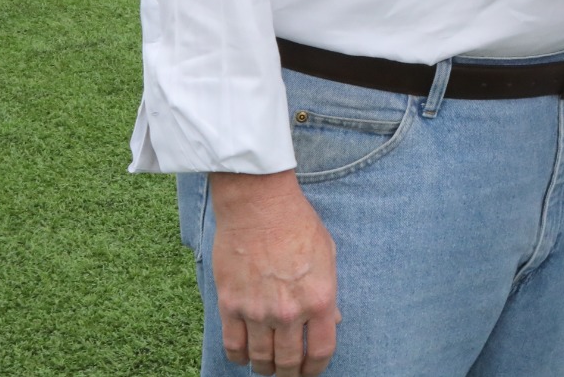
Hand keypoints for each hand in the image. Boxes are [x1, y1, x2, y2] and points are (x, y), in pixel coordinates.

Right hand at [208, 170, 339, 375]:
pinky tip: (244, 356)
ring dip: (264, 367)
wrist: (259, 204)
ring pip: (260, 358)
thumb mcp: (328, 255)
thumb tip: (332, 321)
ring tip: (267, 365)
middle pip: (289, 361)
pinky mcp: (231, 304)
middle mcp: (290, 311)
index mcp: (320, 299)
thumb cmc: (297, 223)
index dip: (317, 368)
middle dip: (290, 373)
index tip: (312, 370)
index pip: (322, 350)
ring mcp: (258, 310)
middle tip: (288, 372)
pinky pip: (233, 345)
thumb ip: (328, 293)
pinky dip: (238, 357)